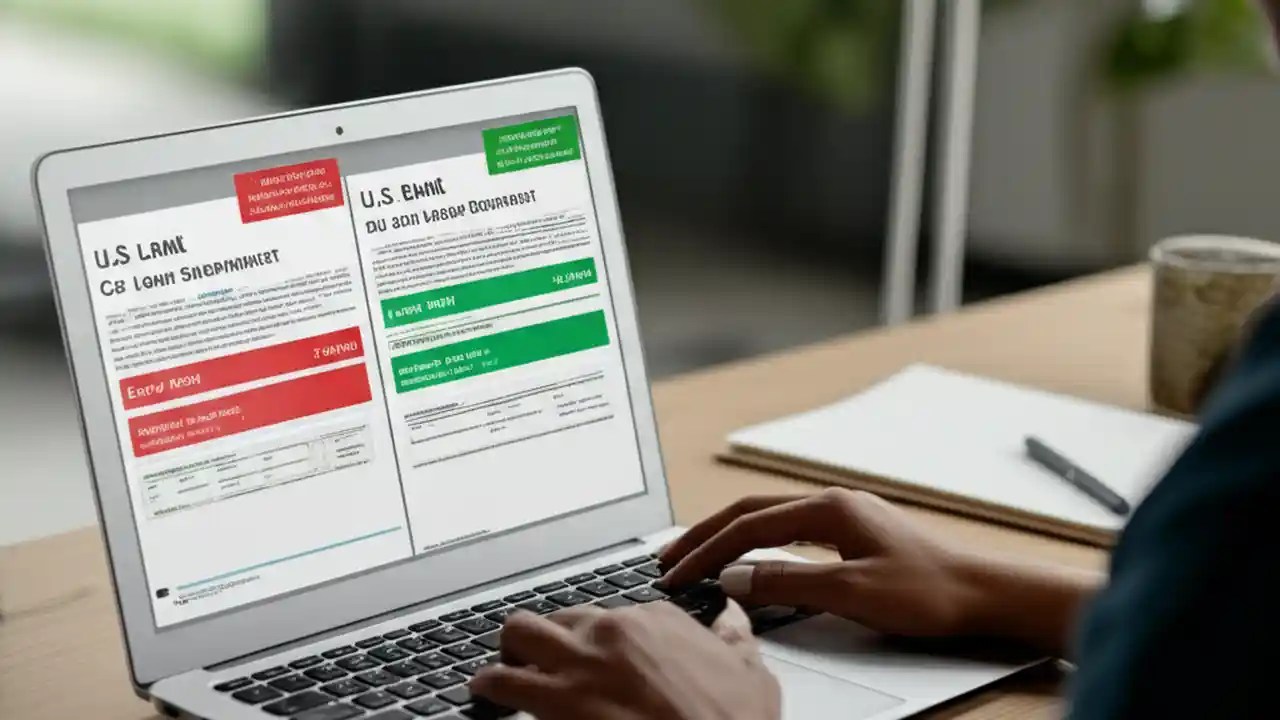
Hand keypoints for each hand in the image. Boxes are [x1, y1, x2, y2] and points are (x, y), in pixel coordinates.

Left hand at [471, 601, 779, 719]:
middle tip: (547, 662)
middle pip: (563, 617)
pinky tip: (487, 697)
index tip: (603, 656)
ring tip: (503, 670)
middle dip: (552, 639)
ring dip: (510, 651)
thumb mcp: (751, 674)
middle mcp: (613, 631)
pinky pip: (500, 682)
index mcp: (658, 620)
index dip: (605, 639)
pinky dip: (488, 688)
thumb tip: (732, 616)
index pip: (617, 614)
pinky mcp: (551, 700)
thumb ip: (735, 638)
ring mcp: (578, 662)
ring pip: (520, 633)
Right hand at [660, 489, 1101, 654]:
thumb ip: (789, 582)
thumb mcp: (853, 593)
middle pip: (750, 511)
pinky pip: (788, 528)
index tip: (676, 573)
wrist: (984, 593)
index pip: (748, 526)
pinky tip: (748, 557)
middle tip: (668, 559)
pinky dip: (756, 541)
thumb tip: (736, 577)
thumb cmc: (930, 591)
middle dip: (704, 535)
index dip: (706, 551)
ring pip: (768, 517)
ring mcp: (844, 514)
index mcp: (829, 509)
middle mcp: (833, 502)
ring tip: (695, 555)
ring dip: (728, 536)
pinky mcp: (854, 531)